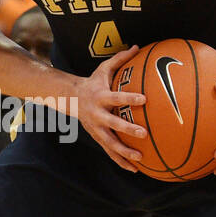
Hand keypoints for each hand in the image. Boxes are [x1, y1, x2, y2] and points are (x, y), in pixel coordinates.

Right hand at [75, 44, 146, 171]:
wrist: (71, 98)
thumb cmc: (93, 82)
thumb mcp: (104, 69)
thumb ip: (121, 59)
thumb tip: (139, 46)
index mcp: (101, 97)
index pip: (116, 97)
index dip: (129, 98)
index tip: (144, 99)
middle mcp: (97, 114)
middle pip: (112, 124)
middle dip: (127, 129)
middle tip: (143, 133)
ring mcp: (96, 128)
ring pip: (110, 143)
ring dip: (124, 152)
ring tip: (140, 158)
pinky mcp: (97, 137)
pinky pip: (110, 152)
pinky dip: (121, 161)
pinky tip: (136, 169)